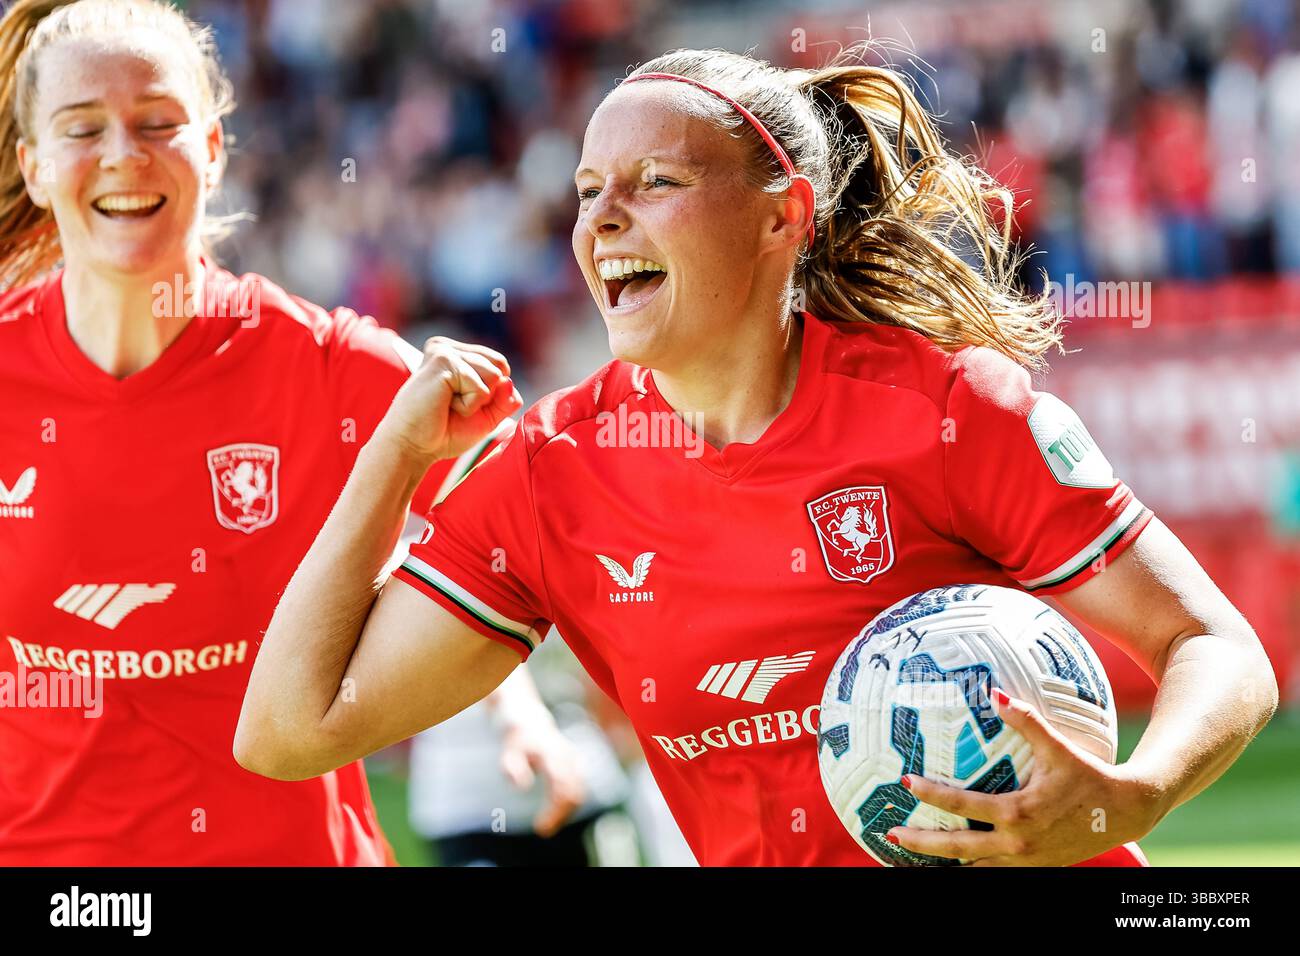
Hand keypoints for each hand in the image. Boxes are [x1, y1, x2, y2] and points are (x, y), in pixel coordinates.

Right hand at [379, 336, 521, 463]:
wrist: (412, 447)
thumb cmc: (444, 432)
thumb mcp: (486, 416)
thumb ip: (505, 399)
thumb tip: (509, 381)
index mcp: (455, 354)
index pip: (500, 364)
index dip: (492, 393)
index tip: (461, 404)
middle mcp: (448, 347)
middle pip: (500, 366)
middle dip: (486, 395)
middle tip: (453, 406)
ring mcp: (444, 351)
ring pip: (494, 376)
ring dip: (476, 401)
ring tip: (447, 405)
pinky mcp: (443, 360)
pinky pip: (481, 388)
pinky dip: (469, 406)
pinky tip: (444, 405)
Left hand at [499, 717, 586, 837]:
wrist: (530, 724)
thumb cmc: (517, 744)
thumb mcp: (508, 755)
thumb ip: (513, 769)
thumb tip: (523, 788)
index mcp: (552, 755)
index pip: (561, 787)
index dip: (554, 811)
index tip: (540, 828)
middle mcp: (567, 757)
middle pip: (573, 794)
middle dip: (560, 816)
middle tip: (543, 831)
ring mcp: (575, 760)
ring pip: (579, 793)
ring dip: (566, 813)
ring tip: (547, 825)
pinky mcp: (577, 766)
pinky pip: (579, 790)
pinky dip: (569, 806)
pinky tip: (555, 815)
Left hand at [886, 688, 1165, 865]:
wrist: (1126, 812)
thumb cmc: (1089, 775)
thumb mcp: (1058, 747)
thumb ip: (1026, 721)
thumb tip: (995, 693)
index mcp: (1017, 812)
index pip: (962, 805)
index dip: (932, 794)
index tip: (907, 783)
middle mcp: (1017, 842)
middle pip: (958, 848)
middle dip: (922, 843)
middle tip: (892, 832)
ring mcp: (1024, 860)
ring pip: (974, 868)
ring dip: (941, 864)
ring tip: (908, 859)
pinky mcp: (1033, 868)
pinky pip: (992, 872)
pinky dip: (968, 868)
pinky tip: (948, 863)